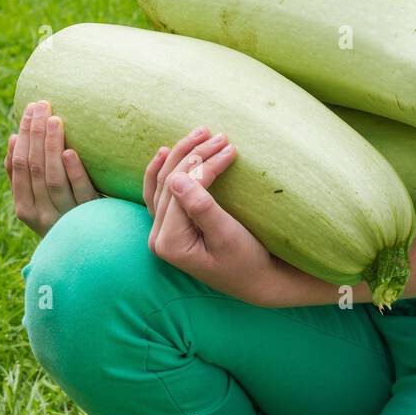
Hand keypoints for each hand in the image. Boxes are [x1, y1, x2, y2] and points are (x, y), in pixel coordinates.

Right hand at [5, 100, 100, 237]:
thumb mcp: (40, 201)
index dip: (22, 137)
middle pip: (34, 169)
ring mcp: (66, 217)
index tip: (29, 110)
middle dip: (34, 134)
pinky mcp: (90, 217)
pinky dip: (74, 171)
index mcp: (25, 209)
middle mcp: (42, 215)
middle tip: (41, 105)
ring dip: (51, 147)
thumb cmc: (66, 215)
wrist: (95, 251)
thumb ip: (25, 177)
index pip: (18, 167)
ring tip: (55, 119)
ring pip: (53, 179)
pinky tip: (71, 151)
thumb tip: (13, 138)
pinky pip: (81, 193)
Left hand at [142, 126, 278, 305]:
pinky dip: (161, 172)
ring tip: (201, 133)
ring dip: (180, 155)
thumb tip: (176, 178)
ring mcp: (162, 232)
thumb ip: (200, 207)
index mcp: (169, 243)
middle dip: (194, 154)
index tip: (231, 147)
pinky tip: (163, 152)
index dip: (205, 164)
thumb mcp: (227, 236)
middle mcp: (158, 238)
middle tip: (220, 135)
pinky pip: (158, 194)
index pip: (182, 189)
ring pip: (163, 183)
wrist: (257, 281)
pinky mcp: (171, 227)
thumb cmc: (247, 261)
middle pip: (169, 183)